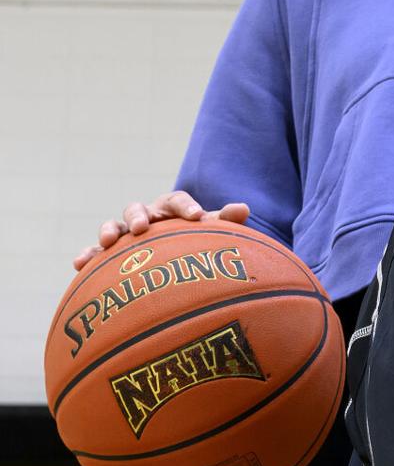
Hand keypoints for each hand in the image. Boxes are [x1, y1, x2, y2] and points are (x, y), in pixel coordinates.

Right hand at [72, 190, 250, 268]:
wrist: (176, 260)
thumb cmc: (196, 242)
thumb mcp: (212, 233)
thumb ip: (226, 221)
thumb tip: (243, 208)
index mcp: (172, 210)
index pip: (176, 200)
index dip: (186, 206)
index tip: (196, 217)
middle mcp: (147, 218)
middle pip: (138, 209)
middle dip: (139, 216)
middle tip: (143, 228)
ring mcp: (127, 235)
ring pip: (113, 226)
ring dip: (109, 230)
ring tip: (109, 241)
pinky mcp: (111, 254)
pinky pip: (95, 252)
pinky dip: (87, 255)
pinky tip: (79, 264)